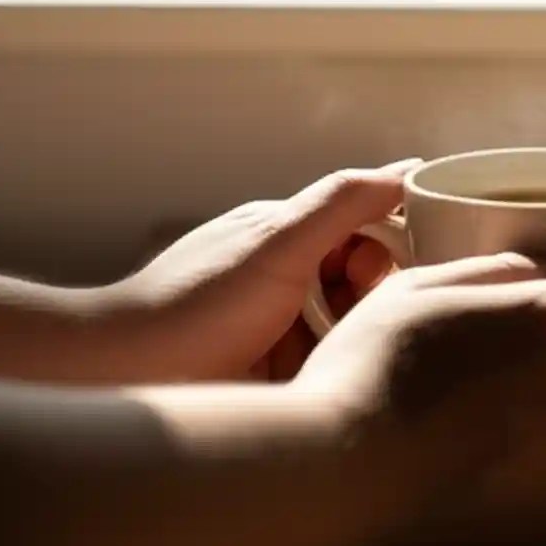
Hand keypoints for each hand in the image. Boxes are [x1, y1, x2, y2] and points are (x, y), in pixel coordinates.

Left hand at [119, 160, 419, 381]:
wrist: (127, 376)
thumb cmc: (195, 306)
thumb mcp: (279, 242)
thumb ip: (344, 202)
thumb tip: (409, 169)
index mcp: (288, 234)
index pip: (369, 221)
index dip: (398, 235)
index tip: (419, 256)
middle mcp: (288, 274)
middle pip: (368, 274)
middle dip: (381, 290)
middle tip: (365, 310)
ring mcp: (283, 325)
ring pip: (355, 320)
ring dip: (363, 330)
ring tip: (351, 348)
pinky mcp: (281, 373)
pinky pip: (334, 361)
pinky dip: (344, 363)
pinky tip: (344, 376)